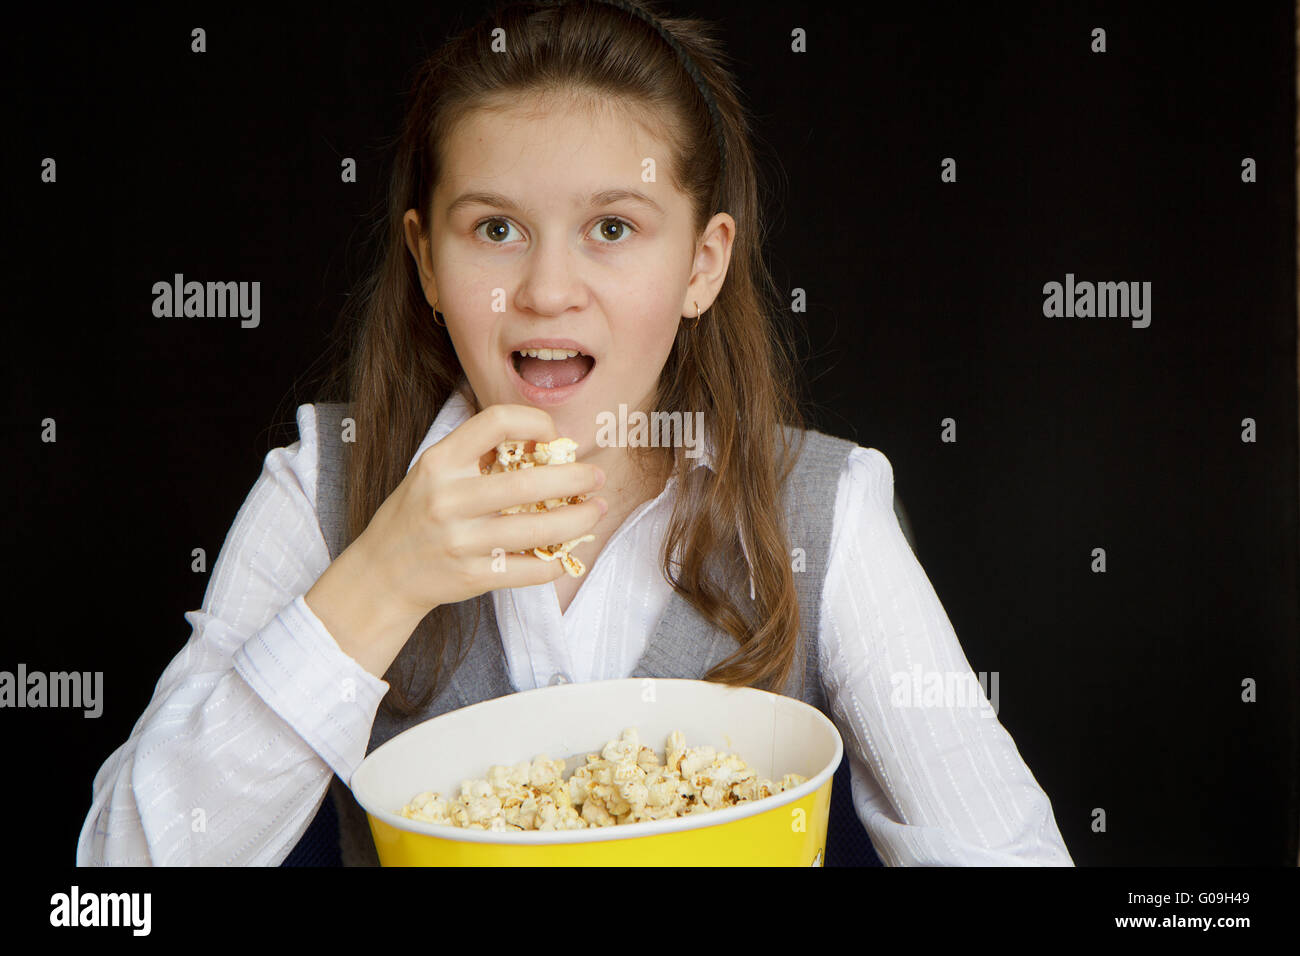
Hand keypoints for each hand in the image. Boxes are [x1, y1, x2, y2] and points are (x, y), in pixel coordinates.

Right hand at [350, 403, 606, 620]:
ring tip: (596, 511)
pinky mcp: (471, 576)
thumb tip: (548, 444)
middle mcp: (447, 499)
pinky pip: (528, 569)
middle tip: (596, 477)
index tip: (555, 437)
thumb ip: (479, 455)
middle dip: (575, 479)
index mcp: (440, 461)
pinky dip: (557, 562)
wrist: (382, 572)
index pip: (496, 422)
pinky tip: (569, 552)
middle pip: (527, 484)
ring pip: (536, 530)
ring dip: (578, 520)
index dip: (535, 421)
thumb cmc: (419, 513)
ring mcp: (459, 541)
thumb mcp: (435, 471)